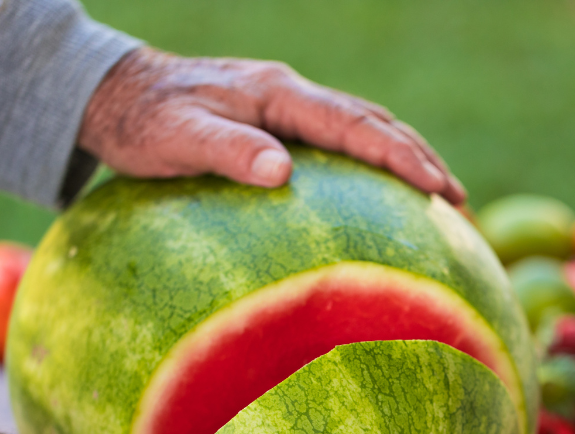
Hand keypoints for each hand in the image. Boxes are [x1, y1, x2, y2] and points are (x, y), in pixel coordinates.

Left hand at [78, 48, 465, 203]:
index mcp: (279, 94)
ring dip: (404, 157)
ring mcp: (288, 107)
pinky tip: (379, 192)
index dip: (400, 156)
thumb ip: (228, 151)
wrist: (116, 92)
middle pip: (374, 121)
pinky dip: (372, 161)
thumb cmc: (143, 119)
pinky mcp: (278, 123)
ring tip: (440, 194)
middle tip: (458, 200)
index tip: (437, 186)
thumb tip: (282, 173)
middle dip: (420, 157)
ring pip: (363, 126)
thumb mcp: (177, 137)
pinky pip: (339, 140)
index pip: (355, 124)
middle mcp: (292, 94)